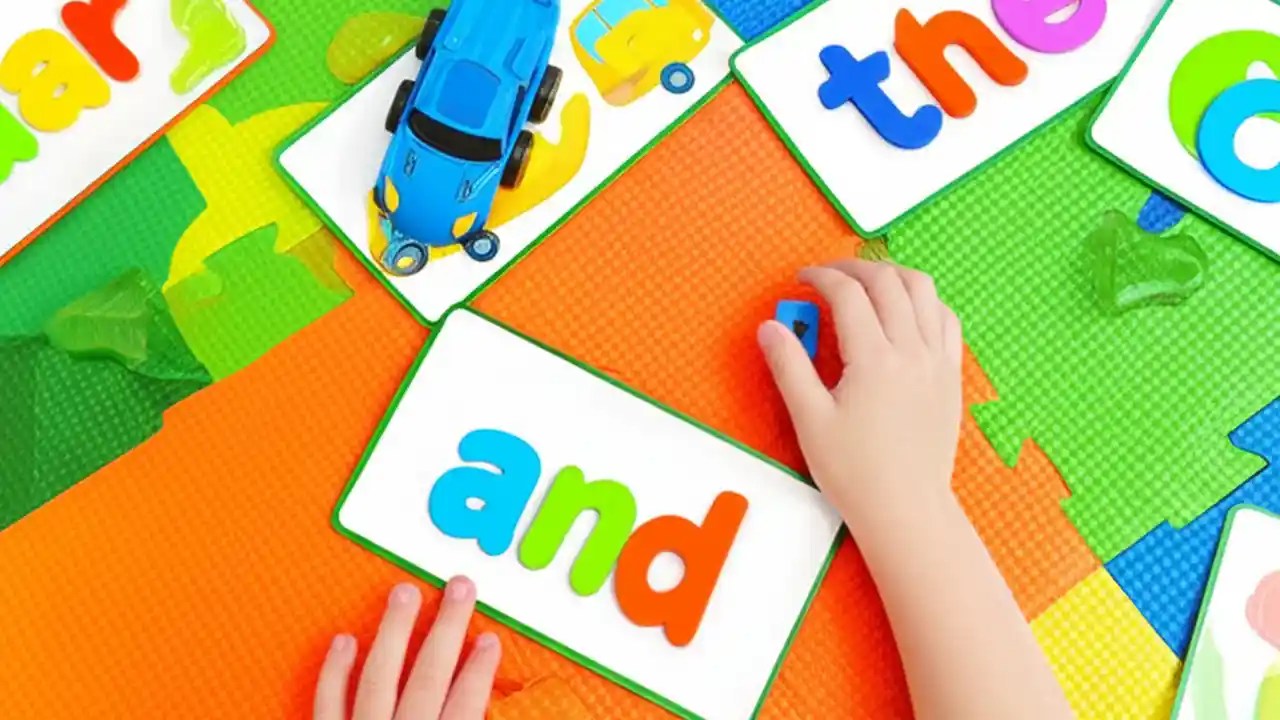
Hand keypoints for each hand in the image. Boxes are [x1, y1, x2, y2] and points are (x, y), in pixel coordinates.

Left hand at [315, 577, 499, 719]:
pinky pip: (327, 703)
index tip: (490, 640)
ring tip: (405, 592)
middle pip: (427, 678)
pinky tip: (345, 639)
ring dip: (393, 632)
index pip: (465, 705)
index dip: (480, 671)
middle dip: (446, 629)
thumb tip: (483, 707)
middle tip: (460, 587)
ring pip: (378, 678)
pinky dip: (334, 672)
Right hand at [758, 259, 962, 527]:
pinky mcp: (951, 375)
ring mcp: (937, 361)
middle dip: (854, 267)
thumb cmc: (855, 472)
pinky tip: (905, 310)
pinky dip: (924, 300)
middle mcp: (912, 351)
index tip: (801, 280)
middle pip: (887, 282)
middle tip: (828, 275)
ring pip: (923, 291)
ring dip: (892, 275)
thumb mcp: (810, 420)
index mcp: (874, 359)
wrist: (906, 508)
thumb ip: (789, 366)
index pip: (848, 294)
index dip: (821, 277)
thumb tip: (770, 326)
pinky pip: (945, 318)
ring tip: (866, 282)